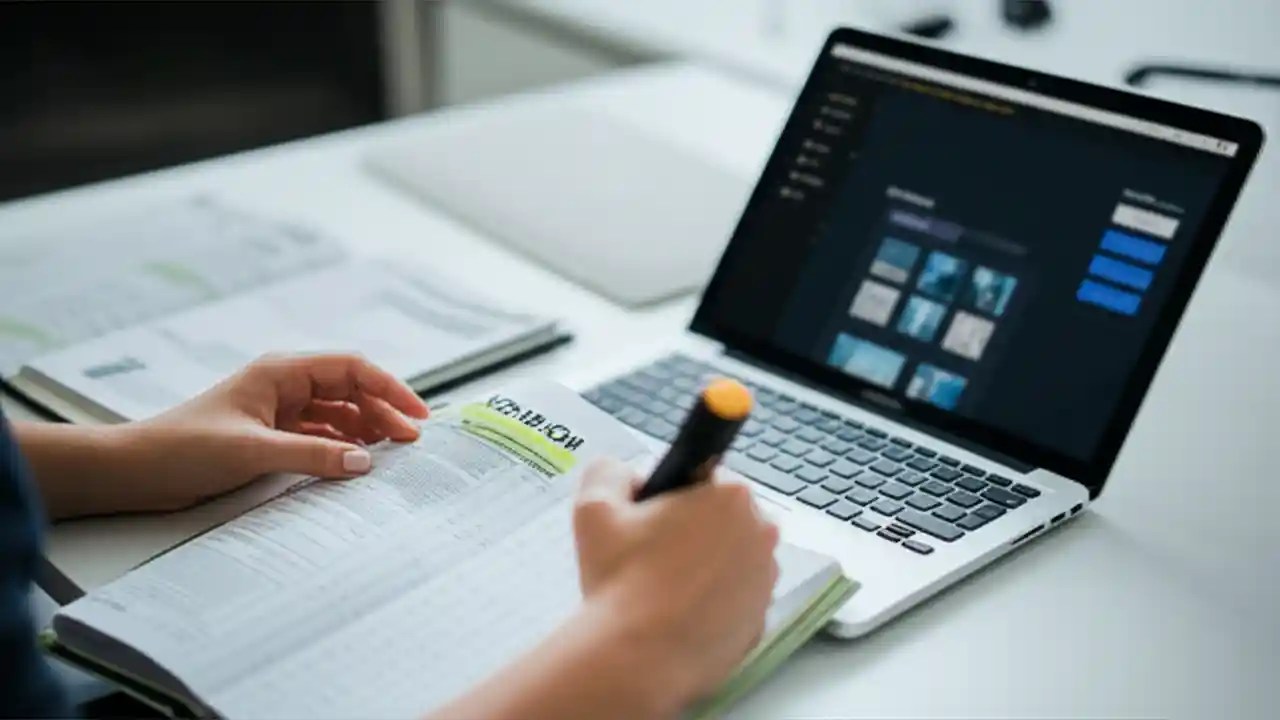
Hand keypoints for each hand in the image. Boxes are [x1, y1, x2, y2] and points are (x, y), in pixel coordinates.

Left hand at [114, 353, 428, 512]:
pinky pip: (319, 438)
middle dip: (382, 413)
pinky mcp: (270, 438)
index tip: (416, 414)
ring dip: (364, 432)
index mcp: (281, 373)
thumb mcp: (254, 451)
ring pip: (337, 416)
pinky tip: (357, 464)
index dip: (389, 388)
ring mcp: (278, 413)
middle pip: (349, 392)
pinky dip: (341, 448)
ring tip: (392, 456)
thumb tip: (365, 462)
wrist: (136, 470)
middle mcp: (284, 387)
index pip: (351, 369)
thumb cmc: (185, 448)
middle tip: (411, 443)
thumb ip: (313, 455)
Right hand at [572, 458, 778, 709]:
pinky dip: (711, 605)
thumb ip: (609, 471)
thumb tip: (625, 475)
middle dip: (691, 532)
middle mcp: (761, 535)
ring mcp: (766, 583)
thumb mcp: (594, 507)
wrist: (635, 659)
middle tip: (649, 557)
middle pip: (723, 520)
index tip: (650, 521)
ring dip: (703, 568)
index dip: (672, 497)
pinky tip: (677, 615)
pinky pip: (734, 602)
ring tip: (660, 590)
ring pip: (730, 561)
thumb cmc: (620, 581)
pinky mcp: (760, 623)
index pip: (704, 478)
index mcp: (731, 497)